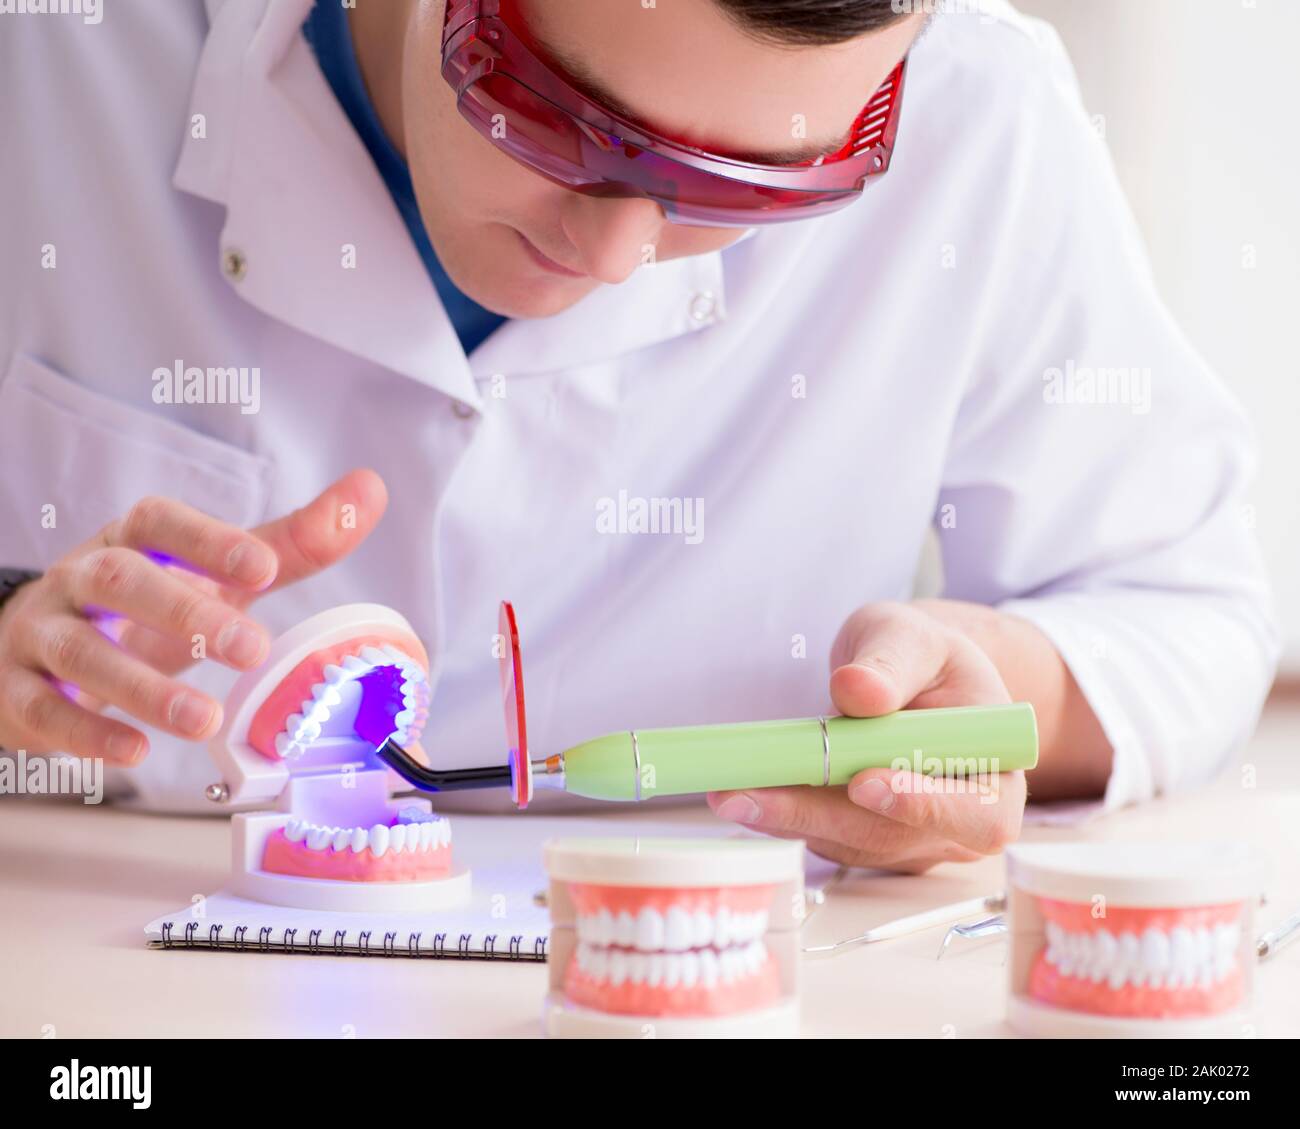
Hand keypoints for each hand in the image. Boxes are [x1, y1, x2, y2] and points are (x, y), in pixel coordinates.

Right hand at [0, 469, 386, 764]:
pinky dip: (89, 734)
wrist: (33, 651)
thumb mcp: (214, 576)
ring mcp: (43, 635)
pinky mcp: (17, 692)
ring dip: (145, 688)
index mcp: (131, 542)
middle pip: (121, 581)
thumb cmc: (144, 609)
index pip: (159, 521)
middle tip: (250, 647)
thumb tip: (367, 492)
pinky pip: (44, 711)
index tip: (264, 566)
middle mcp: (80, 580)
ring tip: (206, 719)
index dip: (208, 540)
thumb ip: (292, 543)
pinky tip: (136, 752)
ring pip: (82, 652)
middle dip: (184, 612)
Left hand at [708, 600, 1026, 872]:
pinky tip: (744, 793)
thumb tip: (857, 691)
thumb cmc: (919, 656)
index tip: (864, 783)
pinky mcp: (867, 841)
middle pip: (896, 837)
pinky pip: (826, 838)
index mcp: (995, 770)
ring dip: (787, 819)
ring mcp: (912, 838)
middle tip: (750, 795)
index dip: (922, 805)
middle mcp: (959, 820)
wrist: (904, 676)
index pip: (976, 811)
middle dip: (818, 816)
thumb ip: (891, 661)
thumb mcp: (911, 637)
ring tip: (728, 790)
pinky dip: (783, 816)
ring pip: (850, 842)